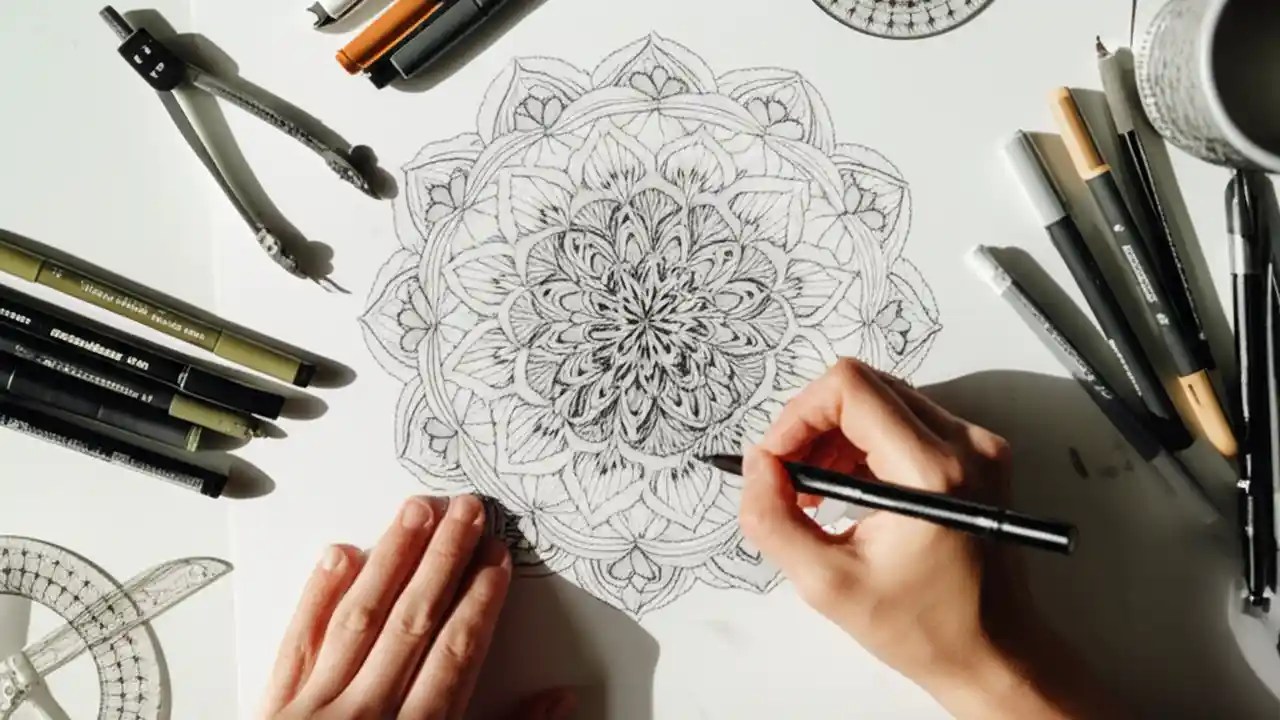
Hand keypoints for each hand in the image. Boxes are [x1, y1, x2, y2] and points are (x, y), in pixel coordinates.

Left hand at [261, 495, 575, 719]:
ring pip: (359, 617)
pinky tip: (339, 555)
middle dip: (443, 560)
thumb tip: (559, 701)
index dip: (481, 600)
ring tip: (414, 511)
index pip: (456, 653)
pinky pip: (298, 643)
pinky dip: (318, 597)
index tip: (498, 556)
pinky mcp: (272, 711)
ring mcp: (314, 710)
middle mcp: (365, 716)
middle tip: (467, 508)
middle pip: (412, 621)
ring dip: (390, 558)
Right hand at [739, 359, 1121, 718]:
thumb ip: (774, 520)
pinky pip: (904, 420)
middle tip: (787, 478)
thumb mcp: (827, 584)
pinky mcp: (976, 453)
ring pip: (881, 399)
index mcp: (933, 473)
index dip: (798, 415)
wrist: (994, 653)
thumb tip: (756, 464)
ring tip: (814, 493)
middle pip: (863, 387)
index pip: (850, 389)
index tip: (776, 460)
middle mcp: (965, 444)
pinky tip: (846, 491)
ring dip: (833, 436)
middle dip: (811, 425)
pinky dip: (862, 445)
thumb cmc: (923, 628)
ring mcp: (976, 445)